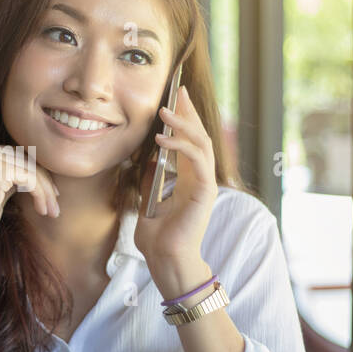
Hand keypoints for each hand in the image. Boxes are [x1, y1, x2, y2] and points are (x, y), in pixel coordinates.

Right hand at [0, 140, 60, 252]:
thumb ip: (13, 174)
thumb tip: (40, 169)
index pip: (19, 157)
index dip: (38, 174)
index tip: (51, 194)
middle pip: (26, 161)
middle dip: (45, 184)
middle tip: (55, 206)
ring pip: (31, 170)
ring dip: (46, 192)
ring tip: (53, 212)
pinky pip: (29, 179)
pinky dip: (40, 195)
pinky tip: (42, 210)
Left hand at [133, 84, 218, 269]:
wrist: (165, 260)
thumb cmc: (157, 237)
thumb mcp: (149, 200)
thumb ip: (152, 178)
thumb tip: (147, 159)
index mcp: (189, 178)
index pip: (189, 140)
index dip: (184, 117)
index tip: (175, 96)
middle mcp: (200, 177)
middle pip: (199, 135)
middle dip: (188, 112)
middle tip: (177, 91)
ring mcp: (205, 184)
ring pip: (200, 143)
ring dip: (183, 124)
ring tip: (164, 111)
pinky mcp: (205, 192)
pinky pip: (197, 161)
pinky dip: (181, 146)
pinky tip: (161, 140)